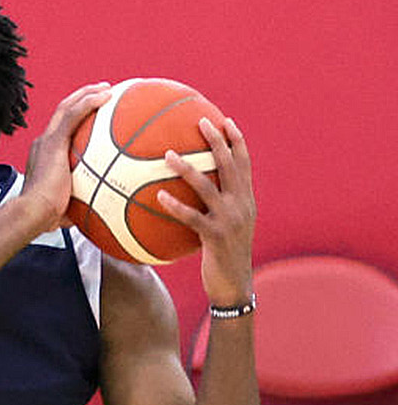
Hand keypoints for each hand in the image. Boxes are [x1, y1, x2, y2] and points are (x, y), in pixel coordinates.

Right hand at [19, 82, 112, 229]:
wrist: (34, 213)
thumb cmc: (48, 216)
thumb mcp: (68, 205)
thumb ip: (82, 200)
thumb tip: (100, 210)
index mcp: (45, 154)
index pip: (61, 129)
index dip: (77, 117)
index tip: (95, 113)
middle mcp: (43, 143)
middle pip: (63, 111)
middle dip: (83, 98)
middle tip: (103, 92)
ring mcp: (46, 141)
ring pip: (67, 107)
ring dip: (88, 94)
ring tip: (107, 88)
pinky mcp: (52, 142)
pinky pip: (73, 114)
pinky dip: (89, 102)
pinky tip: (107, 96)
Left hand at [157, 117, 255, 306]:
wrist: (235, 284)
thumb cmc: (224, 255)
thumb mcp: (225, 226)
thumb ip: (215, 206)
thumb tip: (189, 191)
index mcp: (246, 200)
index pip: (244, 163)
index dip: (237, 141)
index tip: (225, 120)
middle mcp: (242, 205)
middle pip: (230, 166)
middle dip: (217, 141)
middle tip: (201, 121)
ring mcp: (230, 220)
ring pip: (208, 187)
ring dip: (188, 168)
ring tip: (168, 154)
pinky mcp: (216, 236)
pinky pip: (192, 217)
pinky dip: (176, 205)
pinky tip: (158, 196)